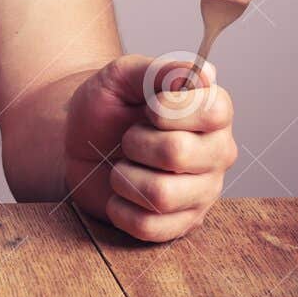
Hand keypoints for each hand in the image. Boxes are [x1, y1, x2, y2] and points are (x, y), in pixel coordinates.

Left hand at [63, 54, 236, 241]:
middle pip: (177, 153)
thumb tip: (204, 73)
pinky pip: (148, 226)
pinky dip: (120, 208)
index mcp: (213, 111)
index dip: (168, 109)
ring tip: (124, 166)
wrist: (79, 145)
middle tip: (129, 138)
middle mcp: (218, 152)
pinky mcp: (182, 224)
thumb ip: (158, 69)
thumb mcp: (121, 76)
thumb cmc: (106, 107)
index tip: (148, 106)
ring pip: (161, 195)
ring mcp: (204, 192)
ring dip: (124, 177)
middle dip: (135, 142)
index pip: (212, 111)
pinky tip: (121, 194)